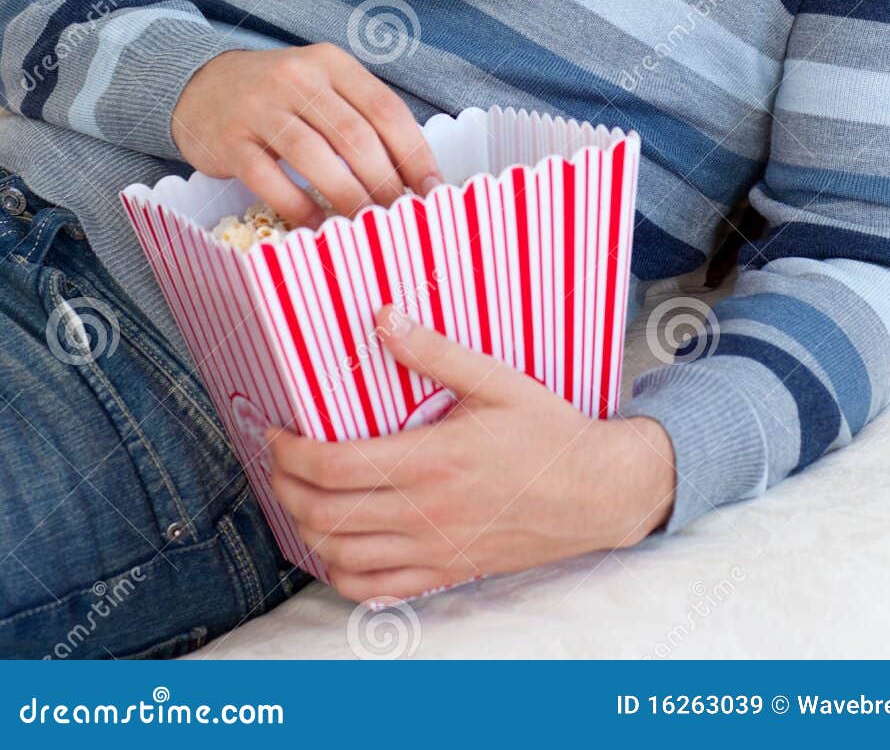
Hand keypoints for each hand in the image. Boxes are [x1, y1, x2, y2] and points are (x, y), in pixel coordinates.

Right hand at [171, 45, 442, 225]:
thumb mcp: (321, 84)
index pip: (385, 108)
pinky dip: (299, 207)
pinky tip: (318, 226)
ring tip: (367, 226)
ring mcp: (260, 108)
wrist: (199, 85)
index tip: (432, 189)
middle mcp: (297, 78)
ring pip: (315, 156)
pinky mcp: (229, 141)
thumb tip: (412, 172)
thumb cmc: (277, 94)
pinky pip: (269, 179)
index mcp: (331, 63)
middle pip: (354, 135)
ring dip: (348, 197)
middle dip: (385, 182)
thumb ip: (360, 115)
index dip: (414, 152)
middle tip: (401, 216)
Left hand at [268, 305, 675, 602]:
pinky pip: (374, 589)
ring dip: (305, 530)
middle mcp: (425, 513)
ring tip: (298, 498)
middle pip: (325, 516)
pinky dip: (340, 573)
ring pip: (340, 558)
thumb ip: (435, 352)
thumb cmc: (547, 432)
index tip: (276, 432)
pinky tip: (335, 546)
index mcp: (432, 461)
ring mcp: (433, 550)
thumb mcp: (497, 380)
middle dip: (284, 488)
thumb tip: (383, 317)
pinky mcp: (445, 572)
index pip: (334, 468)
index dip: (290, 452)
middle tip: (278, 461)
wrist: (596, 492)